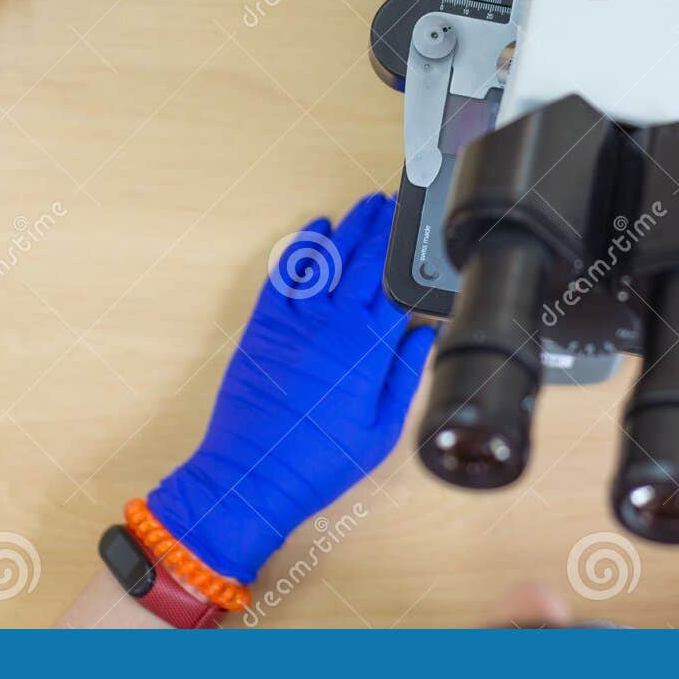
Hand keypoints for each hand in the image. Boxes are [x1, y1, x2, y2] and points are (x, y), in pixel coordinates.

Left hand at [148, 193, 432, 582]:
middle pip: (364, 260)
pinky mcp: (263, 325)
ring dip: (347, 228)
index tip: (417, 230)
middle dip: (380, 227)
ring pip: (327, 258)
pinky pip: (284, 273)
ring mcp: (295, 320)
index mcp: (369, 349)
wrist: (253, 475)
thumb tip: (424, 336)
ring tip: (364, 207)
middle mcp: (334, 324)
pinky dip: (300, 247)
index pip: (395, 284)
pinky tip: (315, 230)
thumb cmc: (318, 461)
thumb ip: (405, 376)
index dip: (407, 252)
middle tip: (392, 203)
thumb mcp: (381, 430)